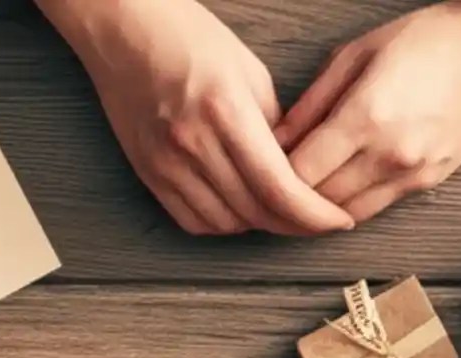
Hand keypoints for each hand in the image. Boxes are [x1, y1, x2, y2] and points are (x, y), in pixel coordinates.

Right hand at [39, 0, 352, 235]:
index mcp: (226, 112)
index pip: (280, 188)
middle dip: (296, 225)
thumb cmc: (188, 38)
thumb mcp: (250, 72)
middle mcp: (193, 143)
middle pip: (257, 212)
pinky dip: (223, 224)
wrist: (123, 29)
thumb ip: (275, 127)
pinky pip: (192, 221)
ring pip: (227, 224)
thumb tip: (295, 169)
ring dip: (259, 225)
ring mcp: (166, 162)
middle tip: (317, 221)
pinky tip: (239, 209)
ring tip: (280, 213)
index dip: (314, 215)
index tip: (337, 221)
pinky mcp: (148, 173)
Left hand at [275, 1, 460, 222]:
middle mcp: (390, 155)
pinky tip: (336, 187)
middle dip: (288, 200)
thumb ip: (311, 104)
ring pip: (347, 214)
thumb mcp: (356, 55)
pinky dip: (350, 204)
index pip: (299, 174)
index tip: (257, 170)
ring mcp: (413, 174)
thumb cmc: (427, 40)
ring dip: (318, 210)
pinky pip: (377, 207)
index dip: (270, 178)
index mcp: (366, 118)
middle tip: (267, 188)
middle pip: (319, 202)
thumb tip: (273, 141)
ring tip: (298, 194)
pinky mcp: (430, 182)